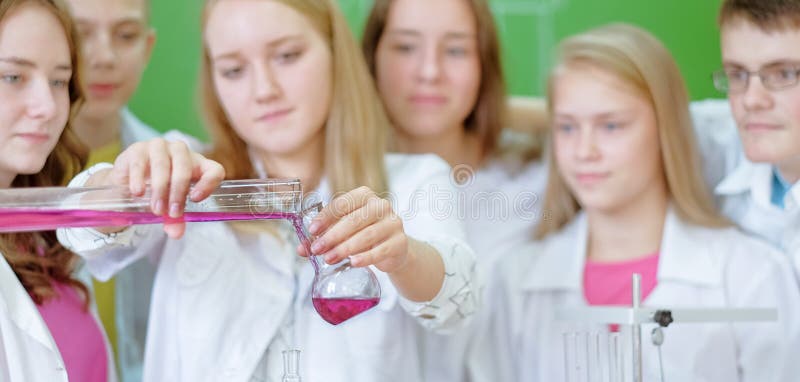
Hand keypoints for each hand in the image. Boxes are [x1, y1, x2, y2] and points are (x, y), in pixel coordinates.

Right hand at [86, 138, 224, 238]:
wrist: (129, 180)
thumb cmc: (160, 190)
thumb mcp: (170, 206)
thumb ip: (175, 219)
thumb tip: (176, 234)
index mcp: (198, 165)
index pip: (214, 170)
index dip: (208, 183)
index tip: (195, 199)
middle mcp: (181, 152)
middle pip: (185, 168)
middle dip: (178, 192)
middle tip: (171, 213)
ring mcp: (160, 147)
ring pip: (163, 164)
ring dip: (160, 188)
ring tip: (156, 208)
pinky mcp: (138, 148)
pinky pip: (140, 162)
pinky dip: (139, 178)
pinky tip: (137, 192)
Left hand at [296, 186, 409, 272]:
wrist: (392, 249)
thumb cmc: (363, 234)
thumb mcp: (343, 232)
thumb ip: (322, 237)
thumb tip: (301, 249)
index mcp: (364, 196)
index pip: (343, 203)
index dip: (326, 216)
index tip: (312, 230)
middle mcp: (381, 205)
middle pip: (354, 220)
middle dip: (333, 236)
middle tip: (317, 249)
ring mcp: (393, 223)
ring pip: (367, 235)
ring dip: (345, 248)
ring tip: (329, 258)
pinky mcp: (400, 242)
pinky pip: (381, 250)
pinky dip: (365, 257)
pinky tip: (352, 263)